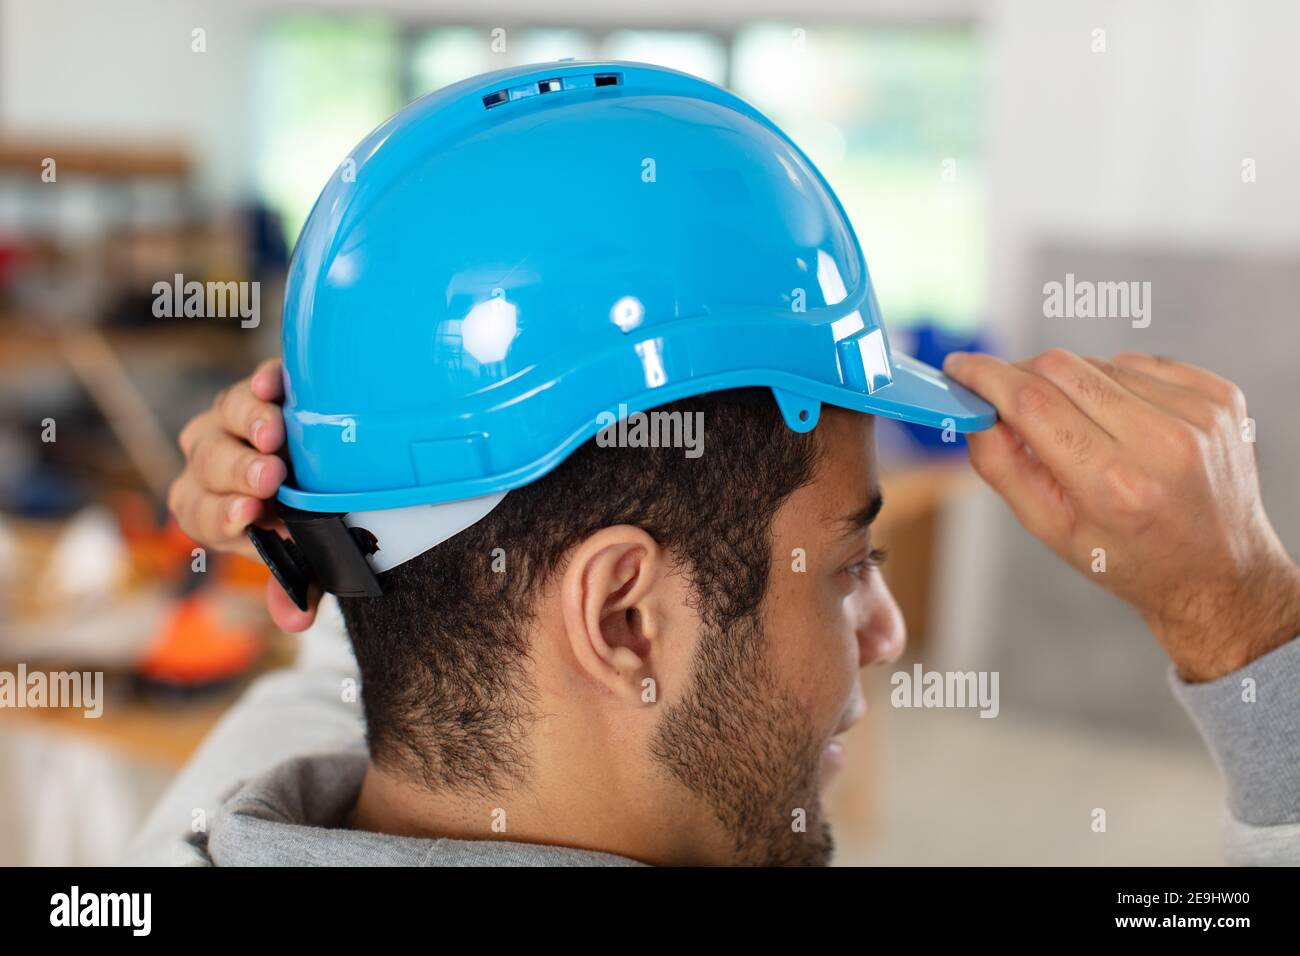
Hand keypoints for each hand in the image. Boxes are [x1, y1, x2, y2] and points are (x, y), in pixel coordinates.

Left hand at [170, 359, 319, 631]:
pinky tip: (275, 381)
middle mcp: (212, 462)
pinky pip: (254, 380)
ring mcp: (232, 420)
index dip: (219, 515)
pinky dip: (263, 379)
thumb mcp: (306, 556)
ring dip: (248, 422)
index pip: (201, 515)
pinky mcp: (262, 388)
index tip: (247, 516)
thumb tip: (295, 620)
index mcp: (212, 509)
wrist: (330, 473)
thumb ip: (297, 583)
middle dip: (237, 471)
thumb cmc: (310, 521)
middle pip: (209, 463)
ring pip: (225, 415)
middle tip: (270, 476)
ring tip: (274, 432)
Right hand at [944, 348, 1299, 681]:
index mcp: (1115, 486)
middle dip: (1021, 375)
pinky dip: (1117, 383)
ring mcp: (1198, 415)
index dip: (986, 376)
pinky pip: (1141, 364)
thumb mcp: (1051, 530)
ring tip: (1084, 431)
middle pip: (1061, 369)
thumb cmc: (1128, 558)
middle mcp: (1163, 443)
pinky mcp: (1220, 396)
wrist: (1220, 574)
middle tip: (1006, 397)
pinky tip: (1124, 423)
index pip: (1031, 402)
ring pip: (1099, 362)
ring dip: (1072, 385)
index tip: (959, 367)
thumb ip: (1002, 466)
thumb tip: (973, 409)